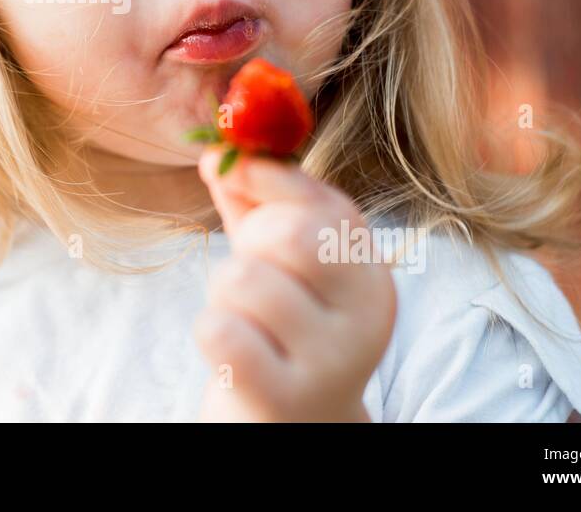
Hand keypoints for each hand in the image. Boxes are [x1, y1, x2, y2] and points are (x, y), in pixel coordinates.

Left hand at [193, 146, 395, 421]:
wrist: (294, 426)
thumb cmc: (278, 333)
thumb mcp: (277, 264)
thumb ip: (254, 205)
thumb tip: (218, 153)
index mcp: (371, 276)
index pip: (327, 205)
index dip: (270, 175)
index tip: (231, 165)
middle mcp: (366, 317)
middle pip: (289, 235)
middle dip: (248, 245)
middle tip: (248, 276)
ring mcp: (331, 361)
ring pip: (244, 278)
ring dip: (221, 294)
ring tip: (242, 322)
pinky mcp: (286, 397)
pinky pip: (220, 330)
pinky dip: (209, 331)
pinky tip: (232, 354)